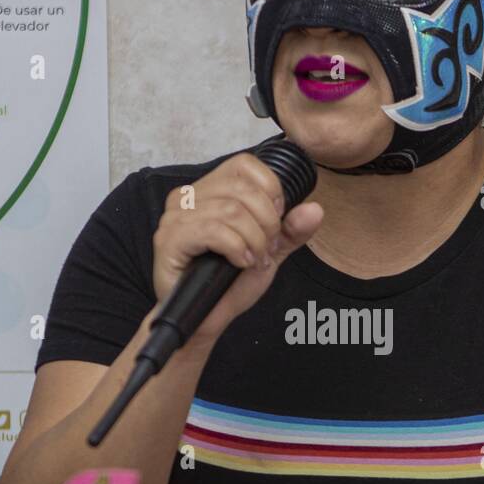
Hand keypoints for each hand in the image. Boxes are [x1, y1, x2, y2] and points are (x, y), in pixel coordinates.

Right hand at [152, 151, 322, 345]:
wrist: (205, 319)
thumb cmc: (228, 283)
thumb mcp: (270, 251)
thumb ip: (292, 230)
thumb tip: (315, 209)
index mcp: (209, 190)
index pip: (245, 165)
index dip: (271, 191)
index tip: (275, 223)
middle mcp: (187, 196)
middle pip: (242, 189)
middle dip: (267, 223)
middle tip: (266, 249)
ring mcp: (175, 217)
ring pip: (231, 211)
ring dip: (254, 240)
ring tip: (253, 259)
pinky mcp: (168, 239)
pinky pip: (213, 231)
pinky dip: (236, 248)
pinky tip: (240, 263)